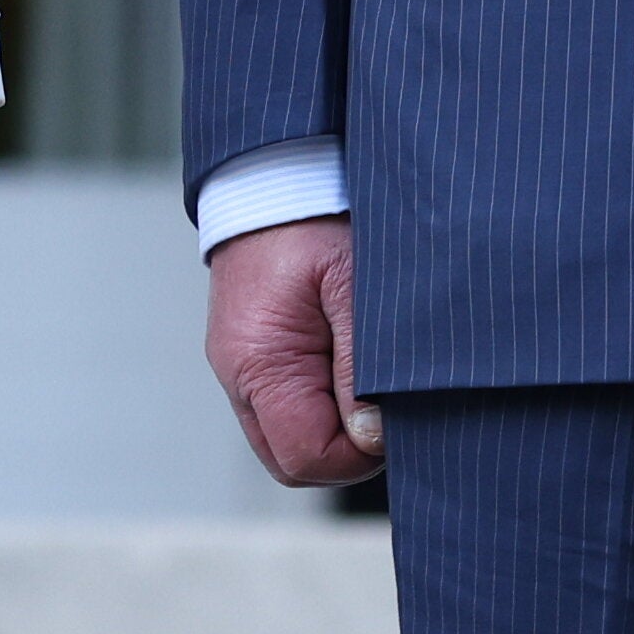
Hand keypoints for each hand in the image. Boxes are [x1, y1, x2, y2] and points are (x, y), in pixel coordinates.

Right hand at [205, 215, 378, 491]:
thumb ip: (360, 366)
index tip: (394, 415)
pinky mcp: (255, 353)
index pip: (307, 458)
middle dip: (348, 451)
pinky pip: (287, 408)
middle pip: (294, 462)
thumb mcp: (352, 285)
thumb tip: (372, 437)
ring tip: (371, 378)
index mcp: (258, 363)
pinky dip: (324, 404)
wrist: (274, 171)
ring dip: (337, 428)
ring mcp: (243, 366)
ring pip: (290, 440)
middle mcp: (240, 374)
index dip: (360, 453)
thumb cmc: (314, 218)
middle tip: (388, 405)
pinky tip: (352, 366)